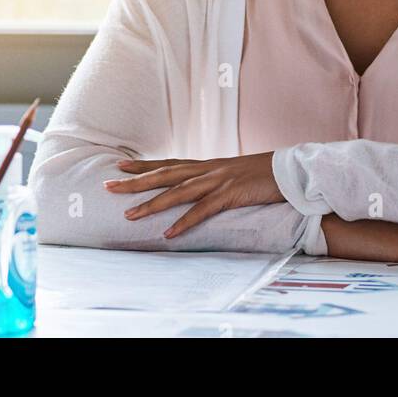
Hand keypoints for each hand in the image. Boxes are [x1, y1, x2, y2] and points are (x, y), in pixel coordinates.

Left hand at [103, 153, 281, 239]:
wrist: (288, 170)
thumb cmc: (261, 174)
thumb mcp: (231, 174)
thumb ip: (213, 180)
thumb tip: (197, 189)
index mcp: (207, 164)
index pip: (168, 163)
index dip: (143, 165)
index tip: (118, 166)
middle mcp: (207, 169)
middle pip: (165, 174)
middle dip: (135, 181)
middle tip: (108, 185)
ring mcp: (218, 180)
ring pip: (178, 191)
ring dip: (152, 204)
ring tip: (129, 215)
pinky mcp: (231, 193)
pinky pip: (204, 210)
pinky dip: (186, 221)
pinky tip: (170, 233)